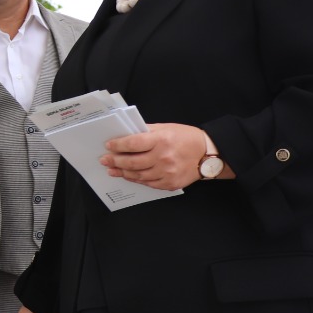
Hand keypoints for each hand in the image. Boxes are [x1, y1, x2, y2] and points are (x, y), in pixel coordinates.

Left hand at [100, 122, 228, 190]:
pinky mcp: (170, 184)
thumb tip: (126, 135)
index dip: (118, 145)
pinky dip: (136, 179)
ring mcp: (167, 173)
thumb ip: (146, 132)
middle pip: (132, 161)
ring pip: (138, 175)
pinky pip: (148, 183)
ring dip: (122, 172)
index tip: (108, 145)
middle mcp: (163, 157)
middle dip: (115, 161)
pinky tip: (128, 175)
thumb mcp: (166, 128)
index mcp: (161, 140)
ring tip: (111, 169)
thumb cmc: (185, 138)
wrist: (207, 154)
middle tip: (104, 160)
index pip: (133, 143)